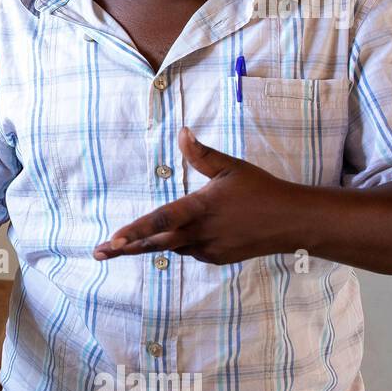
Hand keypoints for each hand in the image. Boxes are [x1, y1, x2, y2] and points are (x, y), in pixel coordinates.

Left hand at [92, 126, 300, 264]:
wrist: (293, 222)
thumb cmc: (261, 189)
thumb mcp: (230, 167)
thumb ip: (200, 154)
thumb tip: (182, 132)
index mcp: (201, 208)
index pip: (163, 220)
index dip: (136, 231)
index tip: (114, 240)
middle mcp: (202, 233)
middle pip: (156, 243)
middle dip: (126, 247)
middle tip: (98, 251)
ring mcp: (209, 249)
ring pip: (171, 247)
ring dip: (150, 244)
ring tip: (120, 247)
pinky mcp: (217, 259)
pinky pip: (189, 251)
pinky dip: (180, 243)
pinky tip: (183, 235)